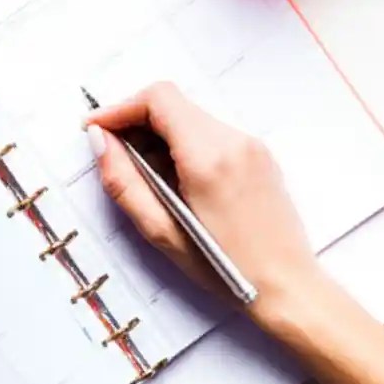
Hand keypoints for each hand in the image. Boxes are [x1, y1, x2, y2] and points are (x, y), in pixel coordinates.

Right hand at [86, 84, 383, 383]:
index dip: (120, 107)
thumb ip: (123, 181)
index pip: (158, 99)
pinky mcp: (260, 155)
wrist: (286, 284)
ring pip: (193, 118)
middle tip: (116, 155)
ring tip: (149, 178)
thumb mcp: (161, 231)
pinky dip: (187, 145)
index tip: (98, 127)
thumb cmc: (227, 268)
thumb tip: (101, 142)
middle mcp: (234, 141)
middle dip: (138, 122)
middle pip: (175, 104)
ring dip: (162, 135)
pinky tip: (179, 181)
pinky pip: (213, 134)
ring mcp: (252, 145)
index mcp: (209, 157)